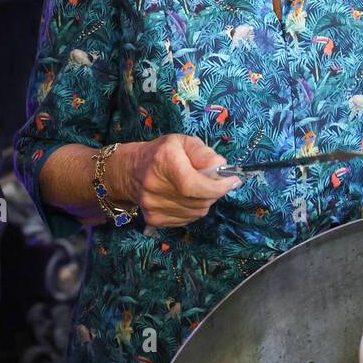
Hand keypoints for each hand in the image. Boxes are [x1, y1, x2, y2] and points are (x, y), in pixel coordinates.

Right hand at [106, 134, 240, 226]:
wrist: (130, 171)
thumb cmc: (161, 153)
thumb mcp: (183, 142)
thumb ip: (204, 153)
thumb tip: (221, 167)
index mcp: (164, 162)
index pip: (194, 185)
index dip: (217, 187)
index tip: (232, 181)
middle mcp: (155, 186)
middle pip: (199, 200)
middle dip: (214, 192)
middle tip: (214, 181)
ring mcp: (153, 205)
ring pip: (197, 212)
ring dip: (204, 201)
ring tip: (197, 188)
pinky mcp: (154, 219)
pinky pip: (187, 219)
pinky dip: (193, 209)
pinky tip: (185, 198)